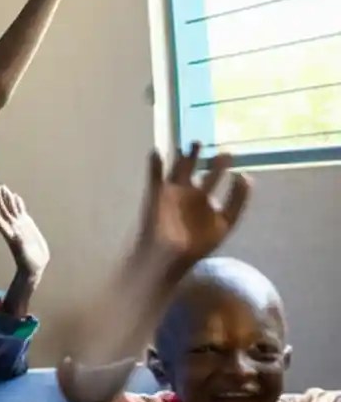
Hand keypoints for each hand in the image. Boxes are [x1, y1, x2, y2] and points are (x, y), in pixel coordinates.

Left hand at [0, 185, 49, 278]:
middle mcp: (13, 227)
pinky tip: (17, 197)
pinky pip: (21, 211)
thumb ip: (19, 242)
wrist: (34, 266)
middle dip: (1, 199)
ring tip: (3, 188)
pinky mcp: (27, 225)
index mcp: (10, 233)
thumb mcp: (22, 251)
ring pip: (12, 208)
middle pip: (5, 210)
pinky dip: (18, 204)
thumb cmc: (27, 261)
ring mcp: (20, 225)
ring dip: (8, 198)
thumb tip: (15, 233)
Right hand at [139, 143, 249, 270]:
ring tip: (194, 143)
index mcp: (206, 201)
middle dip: (207, 158)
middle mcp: (189, 194)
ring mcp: (172, 192)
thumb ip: (237, 200)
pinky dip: (155, 164)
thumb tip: (245, 175)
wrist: (168, 258)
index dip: (227, 173)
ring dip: (185, 157)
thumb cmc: (196, 245)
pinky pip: (155, 175)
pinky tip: (157, 152)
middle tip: (220, 149)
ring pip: (179, 168)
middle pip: (197, 170)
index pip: (218, 181)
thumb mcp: (225, 223)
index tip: (239, 169)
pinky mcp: (156, 194)